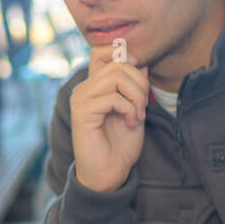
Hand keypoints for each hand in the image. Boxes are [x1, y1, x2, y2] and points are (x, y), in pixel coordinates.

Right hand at [70, 43, 149, 192]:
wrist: (109, 172)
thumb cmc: (120, 143)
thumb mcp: (134, 108)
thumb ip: (134, 85)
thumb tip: (141, 61)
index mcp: (94, 86)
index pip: (101, 51)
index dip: (123, 54)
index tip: (139, 74)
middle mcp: (84, 89)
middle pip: (116, 63)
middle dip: (140, 81)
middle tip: (144, 104)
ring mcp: (81, 100)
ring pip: (116, 76)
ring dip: (136, 95)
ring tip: (138, 114)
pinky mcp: (82, 113)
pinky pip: (113, 97)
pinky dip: (130, 109)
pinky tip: (131, 122)